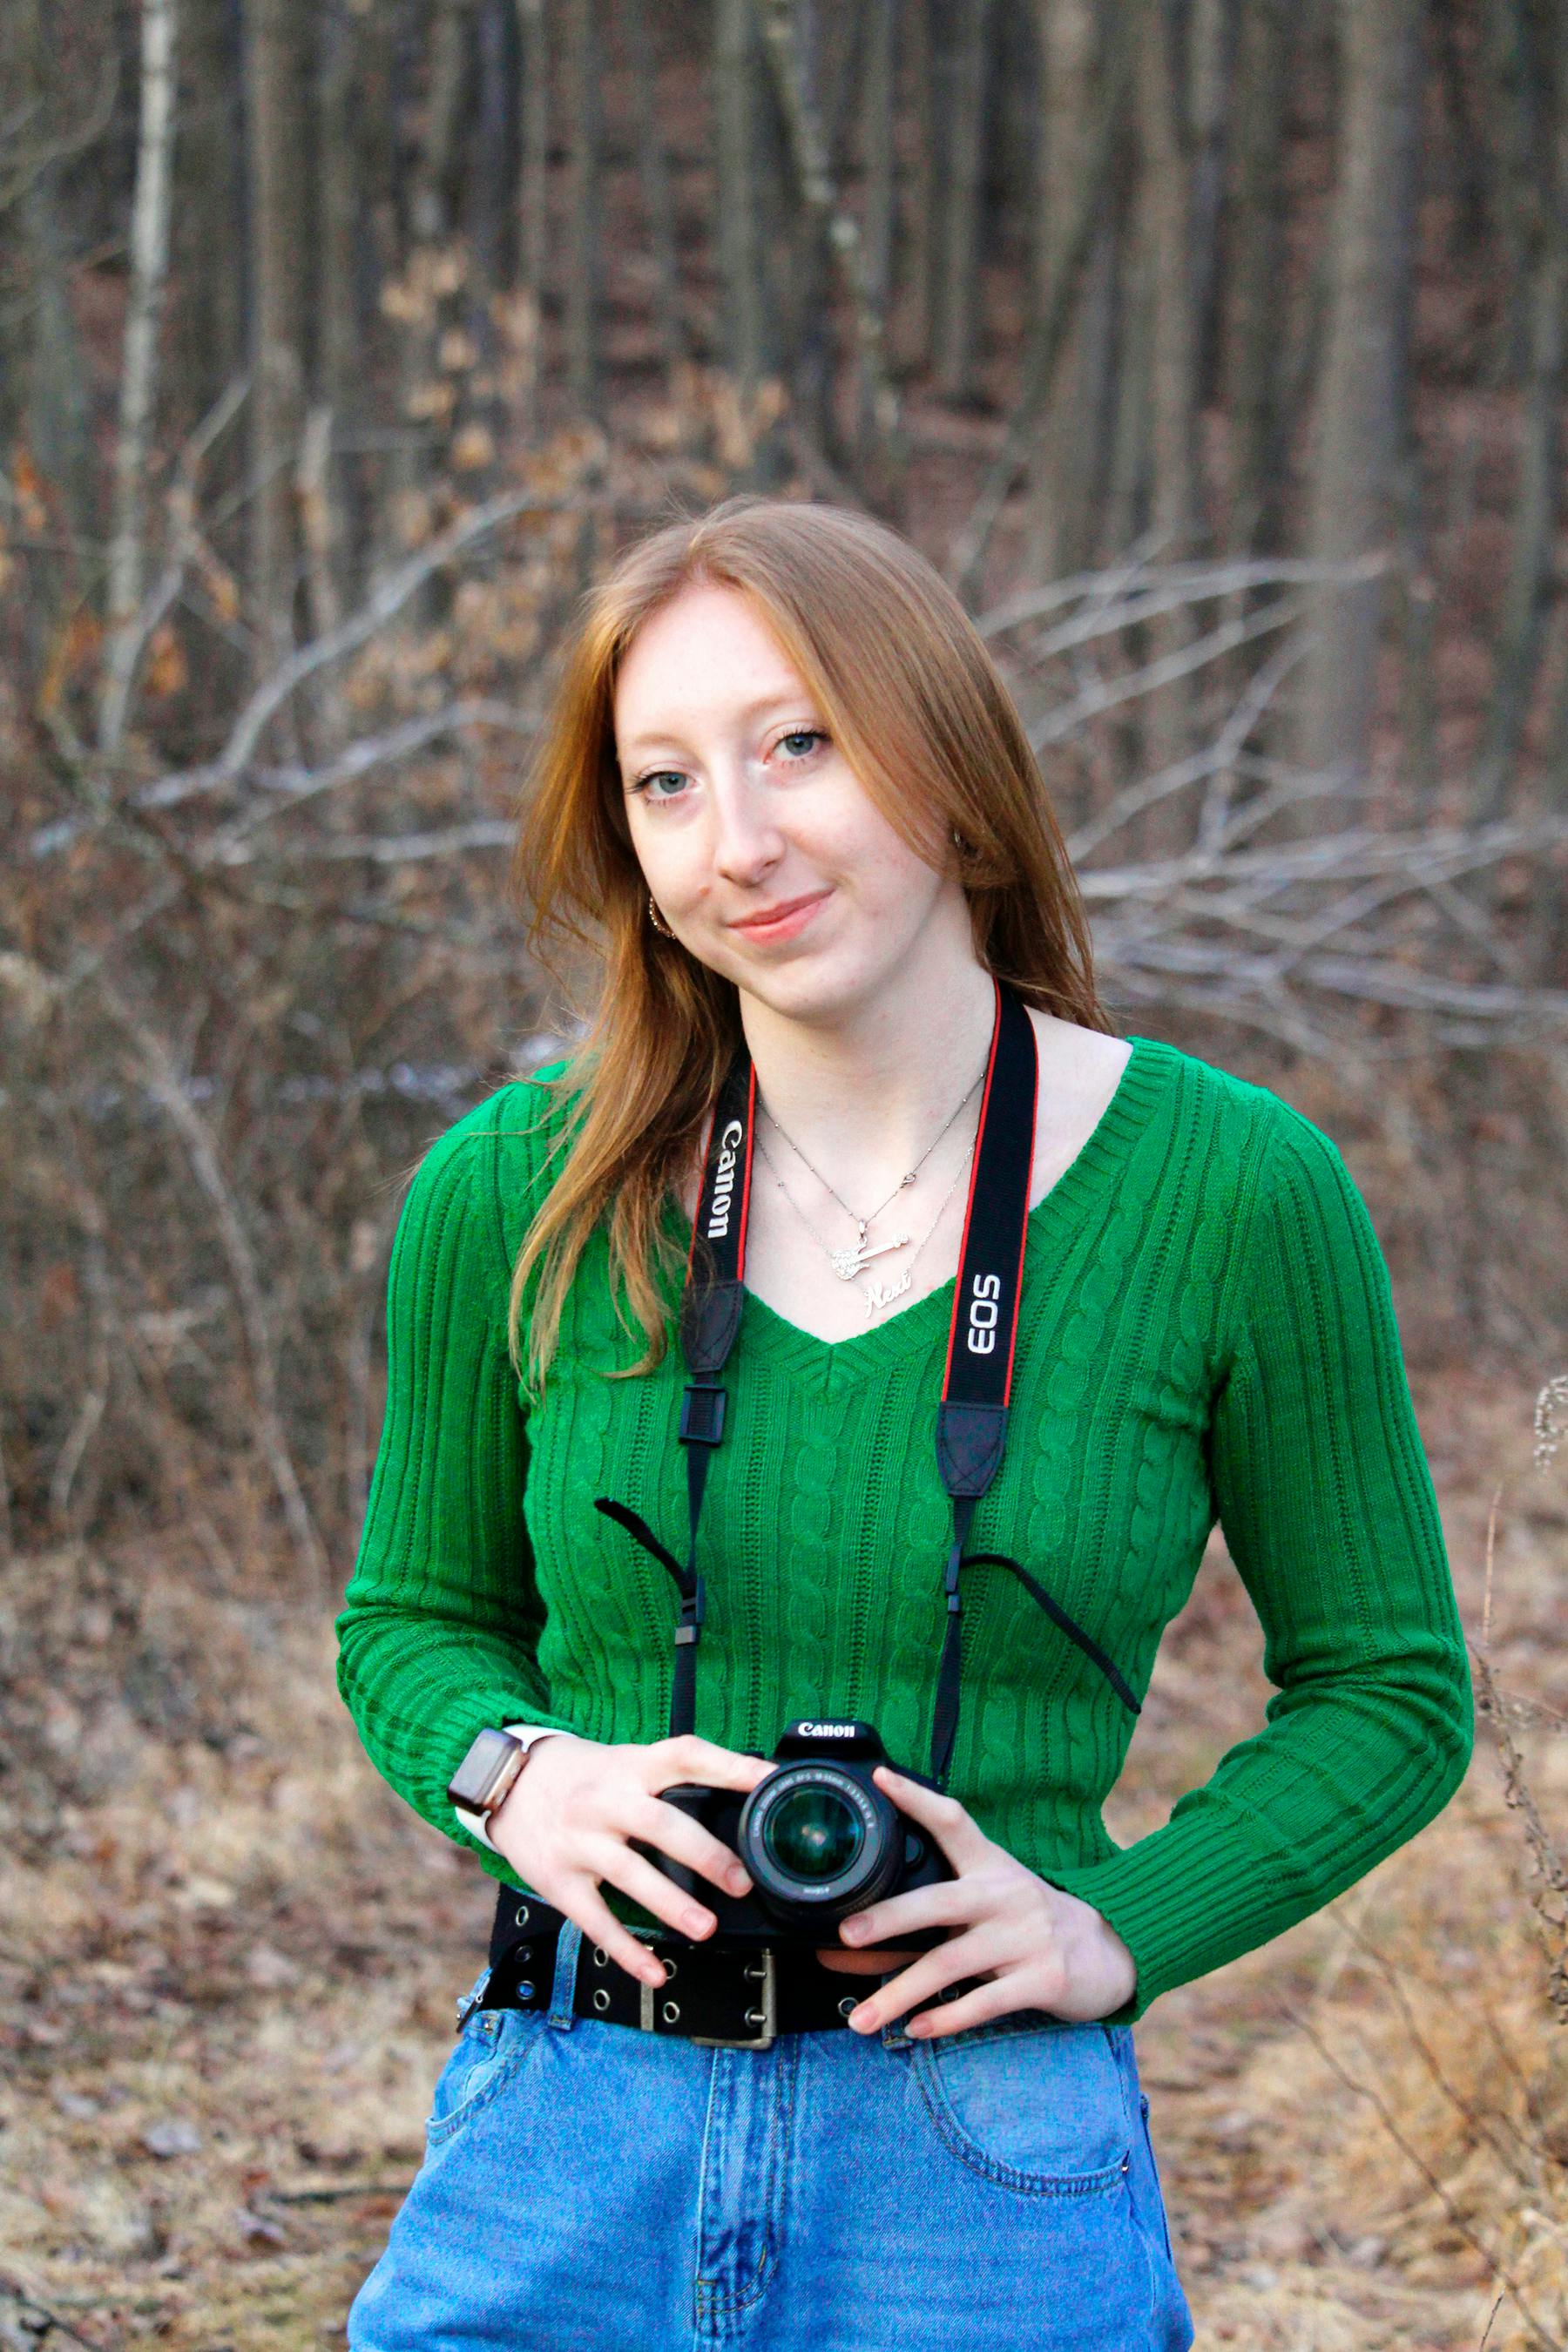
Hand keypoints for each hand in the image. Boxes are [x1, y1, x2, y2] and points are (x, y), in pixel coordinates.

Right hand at [488, 1732, 774, 1992]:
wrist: (507, 1783)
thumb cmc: (579, 1776)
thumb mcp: (623, 1761)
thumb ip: (668, 1778)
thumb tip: (738, 1791)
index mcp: (630, 1767)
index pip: (684, 1756)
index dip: (729, 1766)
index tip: (767, 1781)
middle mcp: (606, 1801)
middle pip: (660, 1823)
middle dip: (705, 1854)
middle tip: (741, 1881)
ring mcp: (580, 1841)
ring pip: (630, 1874)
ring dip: (671, 1904)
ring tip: (707, 1929)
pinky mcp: (559, 1880)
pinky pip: (596, 1920)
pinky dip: (627, 1950)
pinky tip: (655, 1971)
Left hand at [820, 1764, 1136, 2039]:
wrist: (1108, 1952)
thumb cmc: (1026, 1924)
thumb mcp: (991, 1898)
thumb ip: (937, 1910)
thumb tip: (852, 1940)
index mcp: (991, 1866)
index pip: (953, 1822)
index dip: (917, 1799)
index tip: (880, 1778)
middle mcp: (1006, 1894)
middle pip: (939, 1901)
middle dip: (889, 1919)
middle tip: (845, 1935)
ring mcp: (1027, 1936)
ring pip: (952, 1963)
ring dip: (900, 1994)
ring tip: (861, 2019)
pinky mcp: (1044, 1979)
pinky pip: (986, 2001)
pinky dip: (948, 2017)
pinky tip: (917, 2028)